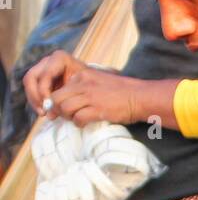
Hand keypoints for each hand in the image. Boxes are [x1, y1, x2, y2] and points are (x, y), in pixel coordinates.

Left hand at [24, 52, 142, 125]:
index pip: (60, 88)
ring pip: (65, 108)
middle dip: (57, 110)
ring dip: (67, 117)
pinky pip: (78, 118)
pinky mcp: (97, 109)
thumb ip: (83, 87)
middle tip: (63, 117)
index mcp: (82, 76)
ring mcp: (90, 97)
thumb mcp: (98, 81)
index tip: (60, 109)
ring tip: (75, 120)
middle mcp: (83, 84)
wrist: (140, 96)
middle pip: (57, 98)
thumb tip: (69, 99)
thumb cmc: (121, 92)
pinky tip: (84, 124)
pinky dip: (78, 123)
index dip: (56, 101)